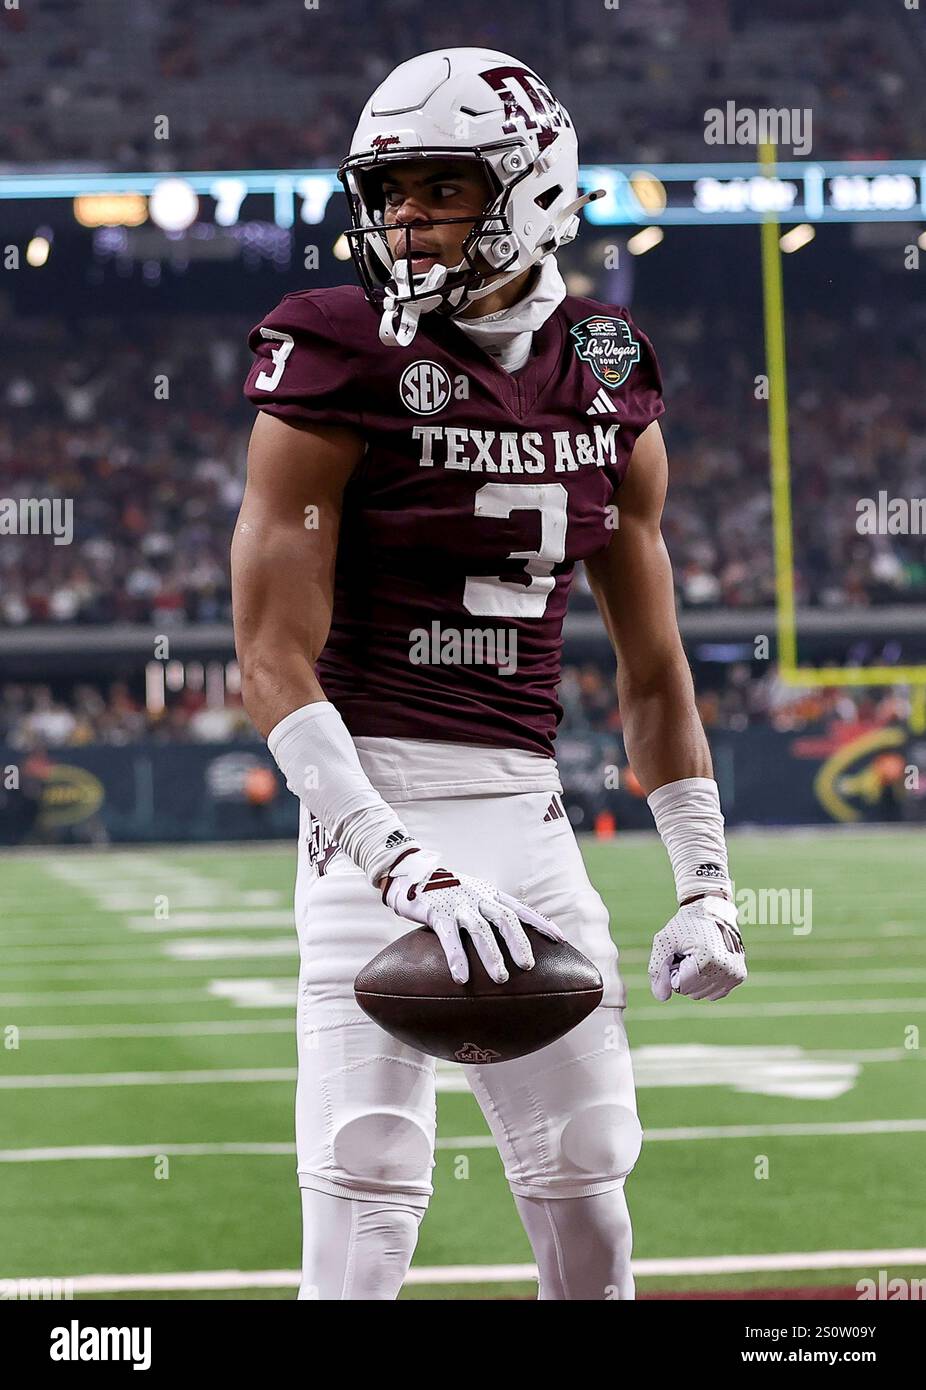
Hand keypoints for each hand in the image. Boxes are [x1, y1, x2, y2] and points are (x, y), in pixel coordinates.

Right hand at [381, 846, 565, 984]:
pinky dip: (456, 957)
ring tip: (501, 979)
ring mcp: (457, 903)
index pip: (520, 908)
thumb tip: (505, 942)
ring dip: (492, 955)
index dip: (540, 923)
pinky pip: (448, 937)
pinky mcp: (435, 911)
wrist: (408, 873)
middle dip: (519, 942)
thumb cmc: (443, 892)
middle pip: (504, 918)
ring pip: (479, 929)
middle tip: (529, 966)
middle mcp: (477, 896)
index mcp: (488, 894)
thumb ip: (486, 912)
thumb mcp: (470, 896)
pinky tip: (461, 978)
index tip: (560, 939)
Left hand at [648, 893, 745, 1001]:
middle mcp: (725, 969)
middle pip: (690, 992)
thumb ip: (657, 970)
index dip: (673, 970)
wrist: (712, 910)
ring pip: (702, 995)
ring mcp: (735, 974)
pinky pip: (715, 993)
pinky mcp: (739, 976)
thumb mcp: (664, 942)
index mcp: (707, 958)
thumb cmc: (685, 925)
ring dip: (695, 979)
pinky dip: (707, 982)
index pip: (679, 986)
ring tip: (699, 956)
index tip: (679, 953)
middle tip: (689, 953)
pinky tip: (709, 963)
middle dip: (684, 975)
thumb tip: (662, 998)